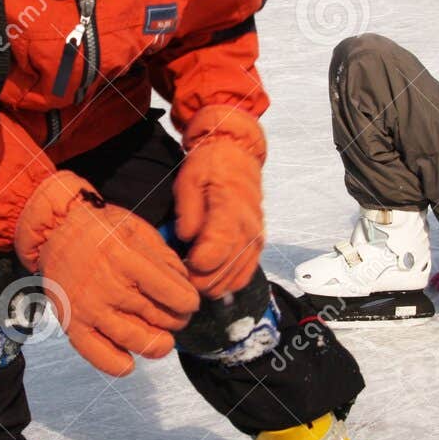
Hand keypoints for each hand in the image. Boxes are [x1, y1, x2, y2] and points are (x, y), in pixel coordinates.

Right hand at [15, 172, 200, 375]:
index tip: (189, 302)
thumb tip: (185, 285)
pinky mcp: (73, 325)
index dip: (189, 302)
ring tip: (162, 338)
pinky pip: (100, 356)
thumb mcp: (138, 230)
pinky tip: (130, 360)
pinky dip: (119, 365)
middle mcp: (108, 286)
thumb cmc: (100, 229)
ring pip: (137, 341)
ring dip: (158, 344)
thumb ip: (164, 258)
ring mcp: (89, 308)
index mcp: (127, 259)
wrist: (55, 232)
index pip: (174, 294)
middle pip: (160, 318)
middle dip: (177, 320)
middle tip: (176, 316)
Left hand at [172, 105, 265, 297]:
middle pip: (224, 273)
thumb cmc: (210, 166)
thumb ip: (187, 211)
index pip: (214, 253)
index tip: (181, 262)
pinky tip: (209, 276)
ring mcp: (256, 239)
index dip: (194, 266)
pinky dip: (226, 282)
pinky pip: (244, 275)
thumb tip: (186, 237)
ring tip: (191, 273)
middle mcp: (248, 229)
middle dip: (199, 279)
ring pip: (235, 280)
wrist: (237, 155)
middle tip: (180, 270)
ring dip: (211, 284)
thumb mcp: (189, 180)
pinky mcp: (257, 244)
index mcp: (230, 211)